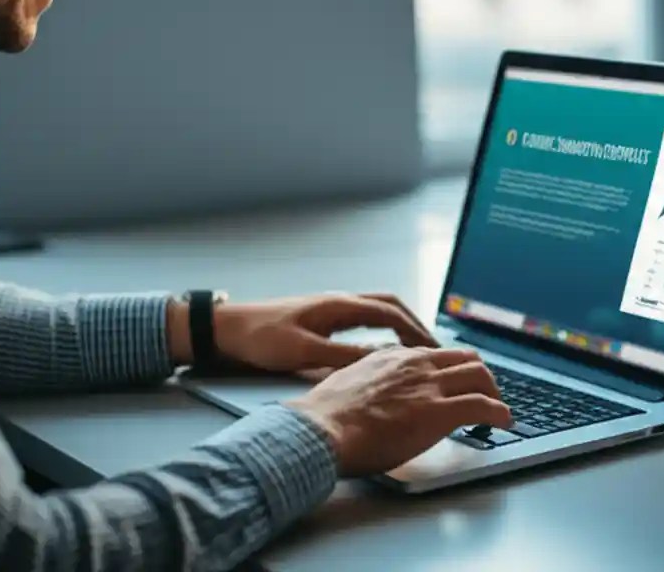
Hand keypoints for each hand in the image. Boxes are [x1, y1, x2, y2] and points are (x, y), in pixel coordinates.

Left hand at [167, 293, 437, 373]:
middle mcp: (340, 301)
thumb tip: (383, 362)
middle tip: (436, 351)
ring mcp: (332, 308)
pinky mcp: (323, 319)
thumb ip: (343, 356)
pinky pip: (365, 320)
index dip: (418, 333)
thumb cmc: (261, 339)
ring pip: (379, 311)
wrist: (226, 329)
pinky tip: (384, 351)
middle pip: (392, 306)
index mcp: (339, 306)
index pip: (392, 314)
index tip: (437, 353)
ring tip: (418, 352)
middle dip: (417, 326)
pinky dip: (384, 331)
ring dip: (402, 327)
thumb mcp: (303, 352)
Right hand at [287, 347, 512, 476]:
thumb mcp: (346, 382)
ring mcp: (430, 386)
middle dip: (479, 375)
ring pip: (479, 375)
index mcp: (393, 357)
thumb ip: (367, 380)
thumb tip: (369, 391)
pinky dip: (500, 412)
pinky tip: (504, 421)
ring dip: (494, 392)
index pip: (435, 353)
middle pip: (464, 358)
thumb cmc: (324, 416)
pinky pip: (483, 406)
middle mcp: (416, 364)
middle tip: (484, 392)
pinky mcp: (440, 412)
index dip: (451, 368)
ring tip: (498, 407)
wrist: (321, 430)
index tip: (455, 381)